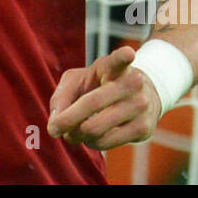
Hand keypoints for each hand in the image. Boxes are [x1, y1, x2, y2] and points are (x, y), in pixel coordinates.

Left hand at [46, 45, 160, 150]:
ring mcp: (140, 106)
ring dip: (76, 134)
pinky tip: (90, 137)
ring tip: (73, 132)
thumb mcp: (78, 81)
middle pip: (93, 103)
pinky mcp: (143, 128)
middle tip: (54, 129)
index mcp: (113, 66)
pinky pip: (106, 142)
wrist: (138, 97)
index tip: (128, 53)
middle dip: (67, 120)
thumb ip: (62, 97)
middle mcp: (132, 83)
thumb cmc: (99, 86)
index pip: (119, 60)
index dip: (123, 56)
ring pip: (96, 128)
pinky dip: (91, 143)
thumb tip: (55, 126)